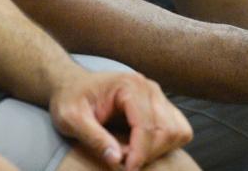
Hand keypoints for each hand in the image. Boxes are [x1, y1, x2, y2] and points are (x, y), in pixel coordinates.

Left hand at [49, 70, 191, 170]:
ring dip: (158, 150)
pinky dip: (165, 145)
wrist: (72, 85)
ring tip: (132, 155)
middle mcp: (149, 88)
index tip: (125, 169)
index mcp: (129, 85)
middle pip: (166, 130)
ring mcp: (157, 96)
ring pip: (177, 132)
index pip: (147, 125)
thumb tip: (116, 159)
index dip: (139, 153)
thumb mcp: (71, 119)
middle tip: (123, 162)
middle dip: (147, 153)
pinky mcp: (160, 106)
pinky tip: (142, 149)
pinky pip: (178, 130)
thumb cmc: (70, 99)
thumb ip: (93, 137)